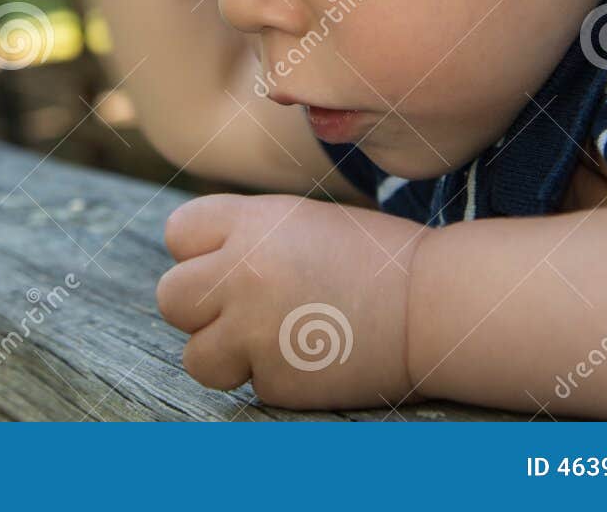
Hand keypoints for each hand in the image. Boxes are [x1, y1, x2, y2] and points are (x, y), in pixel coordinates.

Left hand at [155, 192, 428, 408]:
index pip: (178, 233)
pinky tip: (312, 357)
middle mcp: (245, 272)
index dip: (199, 252)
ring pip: (196, 356)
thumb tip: (194, 261)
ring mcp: (257, 330)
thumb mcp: (301, 221)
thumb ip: (245, 235)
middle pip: (172, 298)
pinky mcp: (279, 380)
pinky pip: (249, 385)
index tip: (227, 263)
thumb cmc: (374, 257)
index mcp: (253, 222)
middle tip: (241, 309)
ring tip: (270, 340)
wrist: (434, 304)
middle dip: (200, 308)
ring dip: (225, 354)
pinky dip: (274, 378)